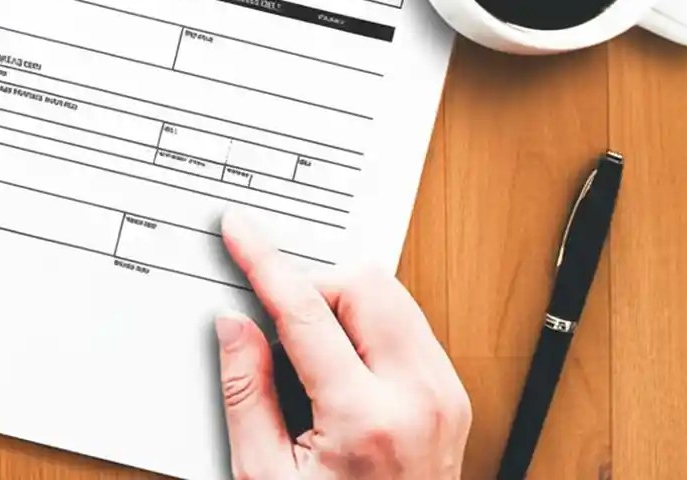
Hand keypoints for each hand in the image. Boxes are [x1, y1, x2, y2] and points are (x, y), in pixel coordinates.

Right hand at [215, 210, 470, 479]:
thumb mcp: (264, 474)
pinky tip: (342, 364)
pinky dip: (368, 325)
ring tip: (311, 354)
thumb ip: (245, 391)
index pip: (307, 312)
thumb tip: (234, 325)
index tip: (241, 231)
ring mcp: (444, 395)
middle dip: (315, 286)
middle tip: (279, 322)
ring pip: (391, 295)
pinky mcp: (452, 394)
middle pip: (364, 284)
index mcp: (365, 419)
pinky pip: (408, 324)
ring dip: (343, 304)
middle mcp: (418, 398)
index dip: (266, 263)